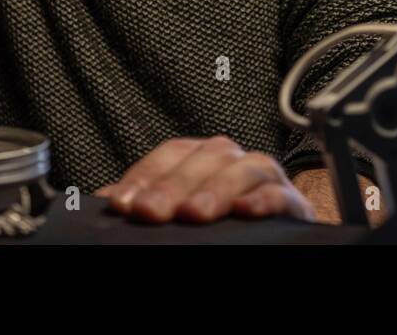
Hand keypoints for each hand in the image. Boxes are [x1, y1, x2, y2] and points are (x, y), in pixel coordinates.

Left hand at [94, 135, 316, 223]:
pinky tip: (246, 212)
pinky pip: (282, 193)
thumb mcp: (178, 214)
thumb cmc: (220, 225)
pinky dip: (265, 200)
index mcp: (203, 159)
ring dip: (217, 190)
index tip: (122, 203)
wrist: (271, 242)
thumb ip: (148, 202)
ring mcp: (265, 178)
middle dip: (174, 185)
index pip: (170, 154)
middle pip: (205, 158)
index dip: (145, 175)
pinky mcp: (293, 203)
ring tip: (194, 214)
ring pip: (244, 168)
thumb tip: (103, 200)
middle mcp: (234, 161)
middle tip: (151, 212)